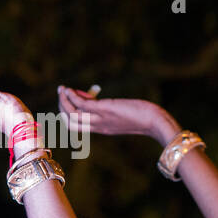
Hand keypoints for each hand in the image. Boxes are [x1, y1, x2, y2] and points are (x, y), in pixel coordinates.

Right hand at [57, 86, 175, 140]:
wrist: (156, 123)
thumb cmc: (144, 116)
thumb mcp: (122, 113)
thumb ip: (108, 108)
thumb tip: (94, 96)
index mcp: (103, 128)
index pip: (79, 125)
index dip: (71, 112)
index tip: (73, 98)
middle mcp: (99, 126)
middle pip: (71, 122)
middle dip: (62, 108)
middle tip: (61, 93)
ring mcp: (101, 119)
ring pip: (72, 115)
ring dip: (63, 101)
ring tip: (61, 89)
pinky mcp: (105, 110)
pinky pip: (81, 105)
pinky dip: (72, 97)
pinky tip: (69, 89)